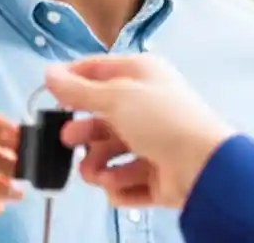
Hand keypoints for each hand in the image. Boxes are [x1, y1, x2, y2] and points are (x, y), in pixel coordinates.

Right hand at [44, 55, 235, 209]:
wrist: (204, 166)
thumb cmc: (163, 120)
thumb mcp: (115, 97)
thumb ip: (79, 90)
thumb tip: (49, 73)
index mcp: (141, 76)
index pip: (98, 70)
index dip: (72, 80)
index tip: (49, 93)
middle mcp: (146, 106)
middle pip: (101, 116)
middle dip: (83, 132)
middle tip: (67, 140)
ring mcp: (152, 142)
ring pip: (110, 152)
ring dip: (97, 164)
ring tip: (95, 173)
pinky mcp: (156, 175)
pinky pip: (126, 180)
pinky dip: (119, 184)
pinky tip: (117, 184)